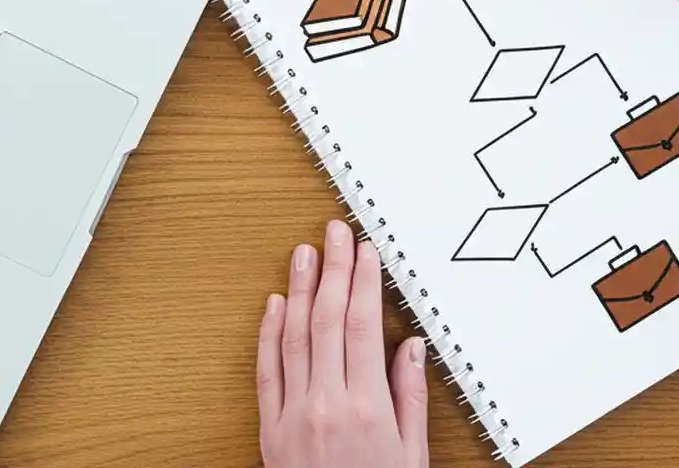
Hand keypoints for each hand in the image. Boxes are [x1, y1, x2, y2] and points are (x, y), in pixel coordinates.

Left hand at [257, 220, 428, 467]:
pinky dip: (267, 334)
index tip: (365, 251)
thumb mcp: (412, 455)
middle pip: (327, 320)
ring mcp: (293, 415)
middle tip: (334, 232)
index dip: (362, 281)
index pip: (361, 325)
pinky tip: (273, 304)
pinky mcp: (269, 429)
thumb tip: (411, 346)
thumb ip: (410, 397)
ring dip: (297, 290)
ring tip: (303, 253)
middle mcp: (325, 404)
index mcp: (367, 408)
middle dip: (332, 270)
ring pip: (293, 337)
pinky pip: (266, 371)